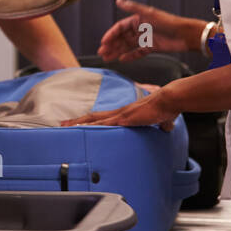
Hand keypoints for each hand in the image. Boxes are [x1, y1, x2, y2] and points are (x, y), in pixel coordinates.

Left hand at [60, 88, 177, 131]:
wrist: (168, 100)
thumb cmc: (166, 108)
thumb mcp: (162, 119)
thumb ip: (162, 123)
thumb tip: (167, 127)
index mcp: (125, 113)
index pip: (103, 117)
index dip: (89, 120)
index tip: (78, 124)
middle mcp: (119, 113)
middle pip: (93, 117)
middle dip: (77, 121)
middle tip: (62, 124)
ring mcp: (120, 115)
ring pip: (94, 120)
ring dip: (79, 123)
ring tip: (65, 127)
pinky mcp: (124, 119)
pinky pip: (104, 124)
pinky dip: (92, 127)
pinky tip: (83, 130)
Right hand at [97, 0, 199, 61]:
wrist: (186, 35)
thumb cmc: (168, 22)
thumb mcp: (149, 14)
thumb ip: (133, 8)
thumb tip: (118, 0)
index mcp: (138, 19)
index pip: (120, 27)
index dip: (110, 34)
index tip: (103, 42)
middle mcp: (140, 29)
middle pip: (121, 38)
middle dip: (111, 45)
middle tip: (102, 53)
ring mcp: (145, 38)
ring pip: (127, 46)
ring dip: (117, 51)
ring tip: (107, 58)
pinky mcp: (151, 47)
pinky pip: (137, 52)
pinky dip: (130, 56)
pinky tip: (122, 60)